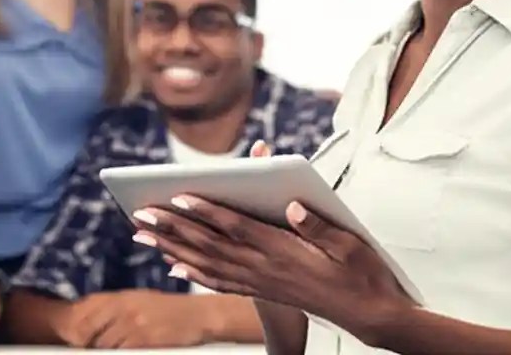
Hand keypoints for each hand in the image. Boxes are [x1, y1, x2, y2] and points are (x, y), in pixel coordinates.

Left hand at [61, 290, 212, 348]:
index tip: (77, 340)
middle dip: (87, 345)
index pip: (82, 313)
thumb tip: (85, 322)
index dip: (75, 331)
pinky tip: (132, 350)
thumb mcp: (138, 300)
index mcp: (119, 298)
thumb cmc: (168, 310)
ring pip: (103, 346)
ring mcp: (132, 324)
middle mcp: (122, 308)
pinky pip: (120, 353)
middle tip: (91, 350)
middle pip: (87, 332)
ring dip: (105, 352)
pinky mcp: (143, 341)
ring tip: (121, 347)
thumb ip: (113, 309)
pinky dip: (121, 353)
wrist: (199, 315)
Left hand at [131, 194, 413, 343]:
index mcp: (284, 251)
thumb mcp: (350, 244)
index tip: (179, 196)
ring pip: (207, 262)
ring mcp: (261, 281)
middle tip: (141, 213)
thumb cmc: (361, 274)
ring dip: (172, 246)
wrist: (368, 314)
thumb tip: (292, 204)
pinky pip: (219, 281)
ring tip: (143, 234)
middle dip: (173, 227)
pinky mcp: (262, 290)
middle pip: (210, 244)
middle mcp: (265, 268)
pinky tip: (174, 265)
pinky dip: (193, 271)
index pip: (236, 227)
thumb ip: (319, 225)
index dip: (206, 211)